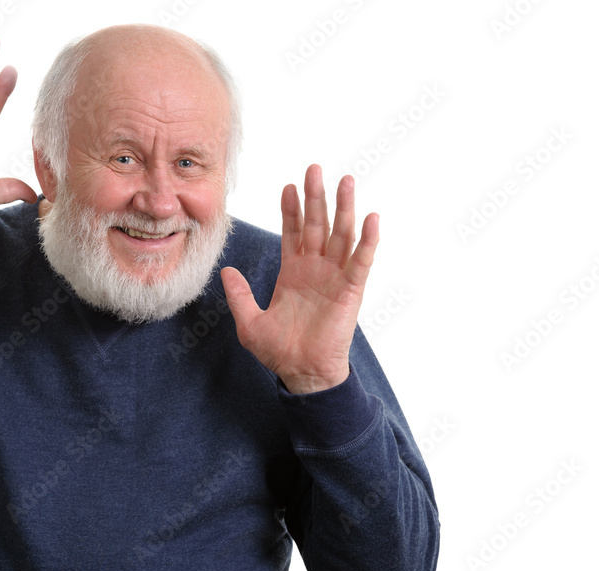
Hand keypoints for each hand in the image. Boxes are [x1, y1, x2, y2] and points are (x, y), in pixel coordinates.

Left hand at [221, 164, 378, 393]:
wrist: (302, 373)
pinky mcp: (350, 291)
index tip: (288, 186)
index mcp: (293, 273)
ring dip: (344, 208)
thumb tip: (227, 270)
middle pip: (316, 225)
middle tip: (315, 168)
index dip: (291, 209)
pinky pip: (361, 261)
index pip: (292, 232)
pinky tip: (371, 218)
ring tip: (345, 180)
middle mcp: (315, 270)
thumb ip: (240, 295)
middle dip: (315, 197)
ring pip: (340, 235)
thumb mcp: (250, 322)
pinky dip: (367, 240)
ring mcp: (334, 277)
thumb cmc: (279, 351)